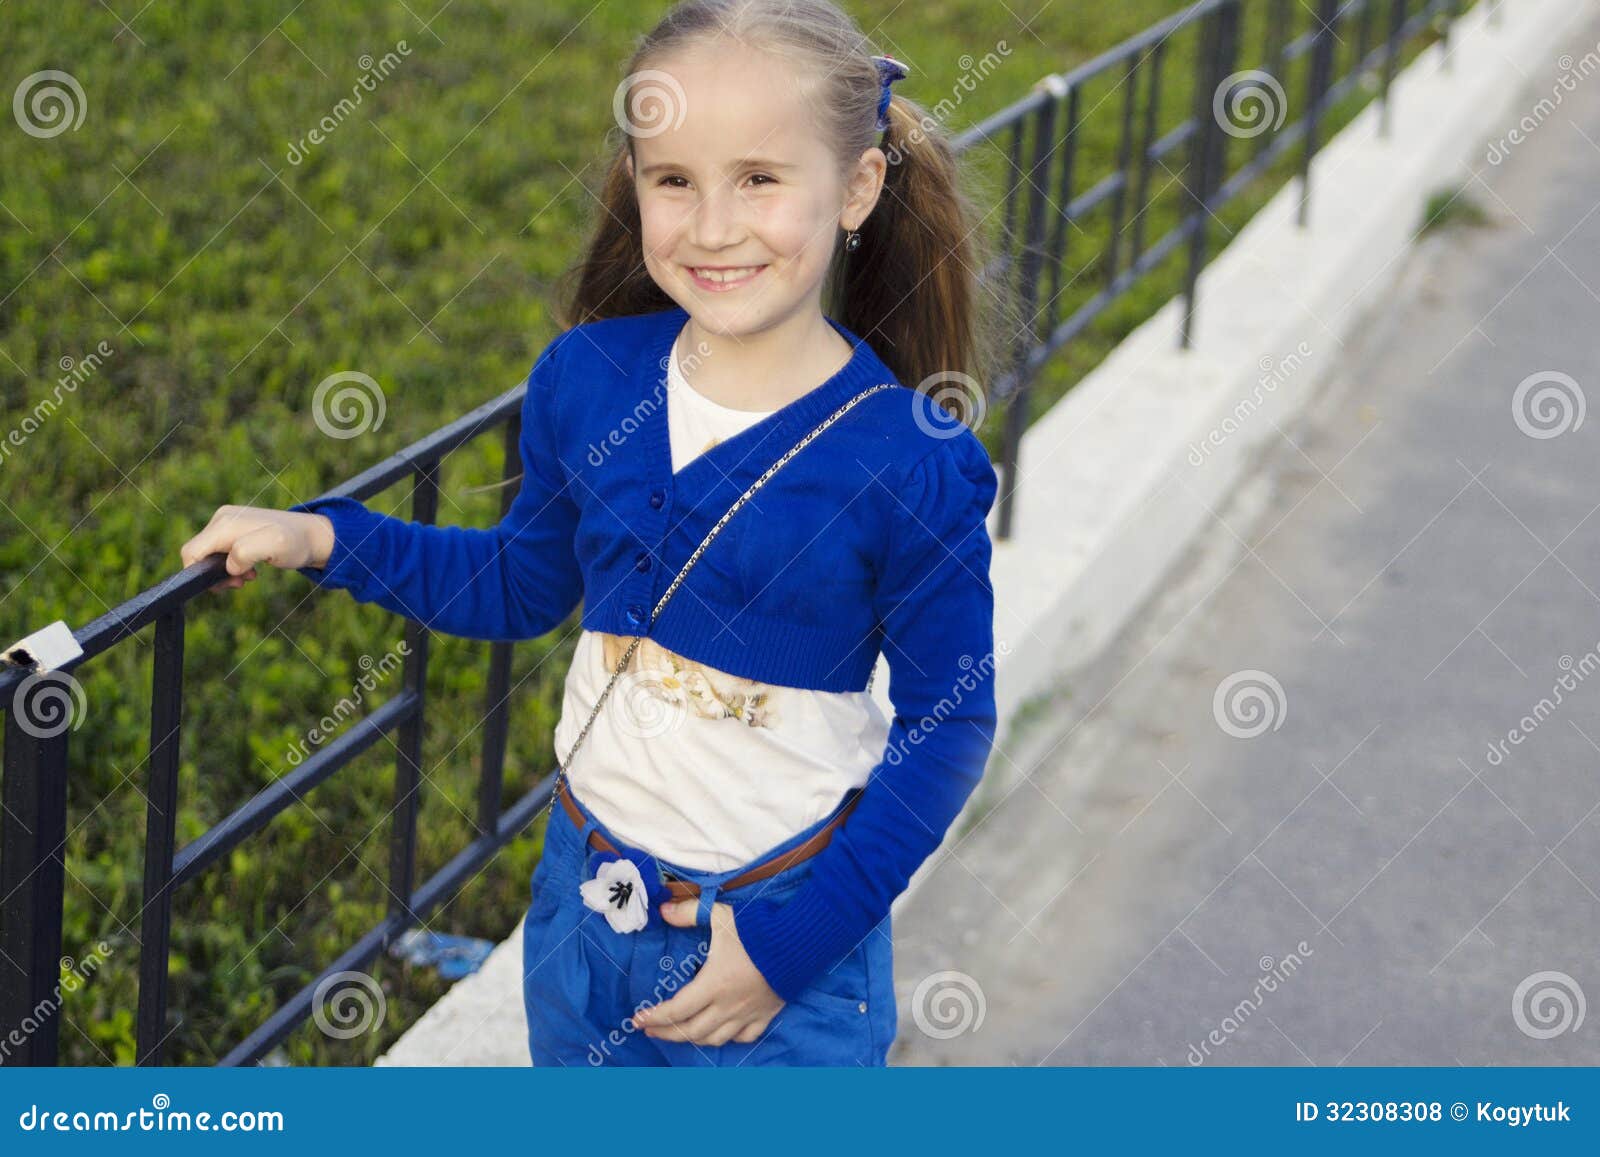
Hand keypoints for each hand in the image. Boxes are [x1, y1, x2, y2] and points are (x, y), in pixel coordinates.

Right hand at [179, 505, 335, 591]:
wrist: (315, 536)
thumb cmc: (297, 542)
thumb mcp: (275, 546)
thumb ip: (247, 552)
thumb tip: (229, 565)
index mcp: (225, 523)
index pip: (191, 551)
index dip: (198, 573)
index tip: (226, 583)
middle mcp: (222, 520)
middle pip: (199, 554)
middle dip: (214, 574)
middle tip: (241, 582)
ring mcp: (228, 524)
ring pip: (210, 555)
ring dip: (226, 571)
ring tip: (249, 577)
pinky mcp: (236, 531)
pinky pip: (222, 553)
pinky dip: (233, 566)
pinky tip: (251, 571)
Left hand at [635, 899, 784, 1045]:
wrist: (800, 942)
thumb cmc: (758, 929)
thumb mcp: (720, 915)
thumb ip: (689, 913)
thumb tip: (662, 910)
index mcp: (714, 984)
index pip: (676, 1010)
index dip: (655, 1018)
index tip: (638, 1019)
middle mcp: (728, 1006)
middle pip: (691, 1031)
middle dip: (667, 1032)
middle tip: (651, 1029)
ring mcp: (748, 1014)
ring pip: (715, 1039)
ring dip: (693, 1039)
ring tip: (679, 1033)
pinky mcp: (766, 1015)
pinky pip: (744, 1037)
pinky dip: (728, 1038)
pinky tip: (721, 1033)